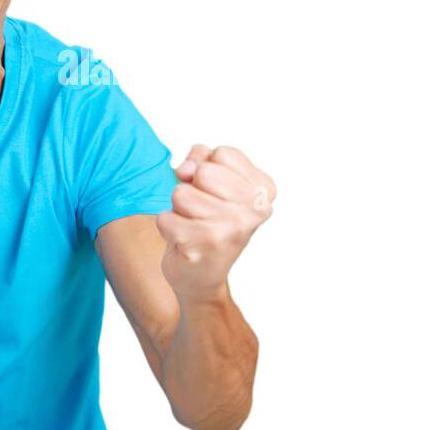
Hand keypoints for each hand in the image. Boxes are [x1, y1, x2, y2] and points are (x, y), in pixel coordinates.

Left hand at [156, 144, 275, 300]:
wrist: (201, 275)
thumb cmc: (207, 220)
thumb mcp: (211, 181)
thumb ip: (202, 158)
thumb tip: (185, 170)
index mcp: (265, 190)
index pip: (223, 154)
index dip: (208, 168)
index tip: (216, 193)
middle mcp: (256, 210)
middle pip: (203, 172)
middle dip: (192, 188)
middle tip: (202, 212)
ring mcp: (232, 230)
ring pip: (181, 193)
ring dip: (178, 209)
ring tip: (193, 225)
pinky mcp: (205, 247)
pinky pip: (166, 218)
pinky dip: (167, 227)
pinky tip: (184, 241)